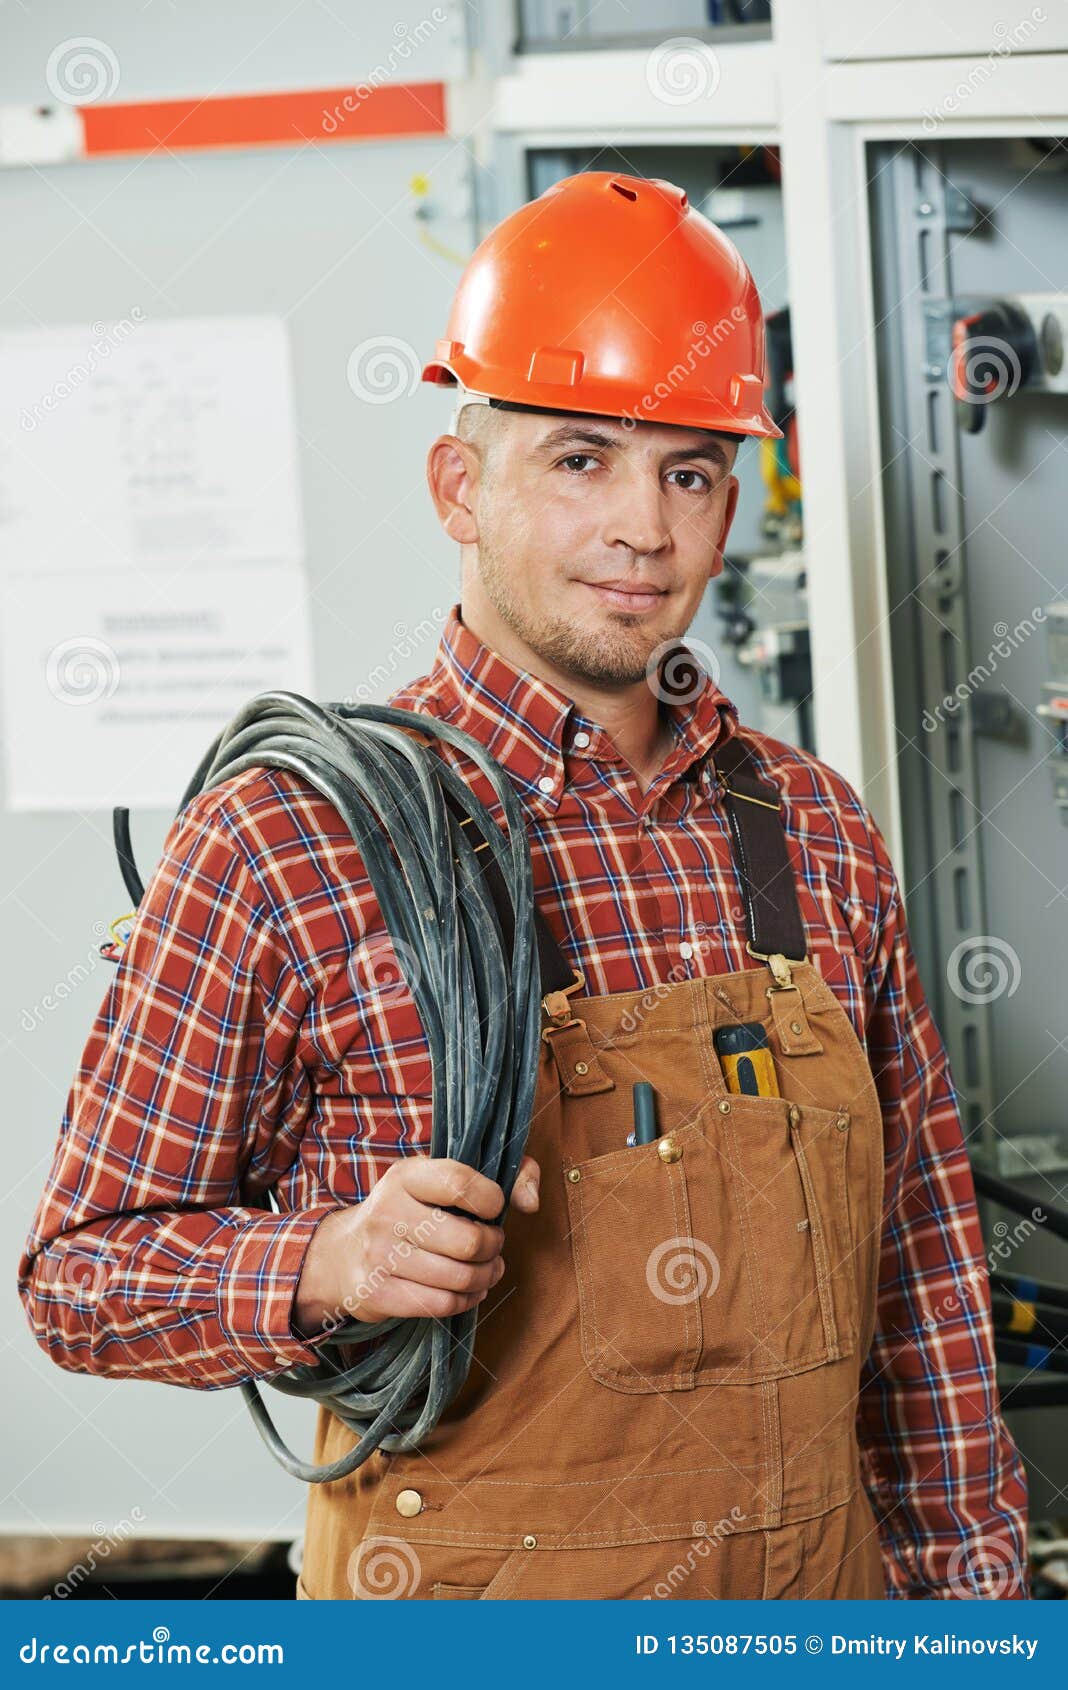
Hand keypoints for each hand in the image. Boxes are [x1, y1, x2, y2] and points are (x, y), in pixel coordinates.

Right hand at [292, 1154, 539, 1332]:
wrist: (339, 1255)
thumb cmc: (410, 1212)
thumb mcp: (440, 1181)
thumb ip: (503, 1175)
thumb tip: (532, 1202)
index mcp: (406, 1176)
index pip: (460, 1183)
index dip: (492, 1200)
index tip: (492, 1209)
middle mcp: (388, 1212)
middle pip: (469, 1241)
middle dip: (493, 1247)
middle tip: (491, 1245)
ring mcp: (379, 1255)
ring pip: (460, 1278)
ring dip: (485, 1277)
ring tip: (486, 1270)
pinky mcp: (377, 1293)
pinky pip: (442, 1305)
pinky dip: (466, 1300)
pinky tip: (468, 1291)